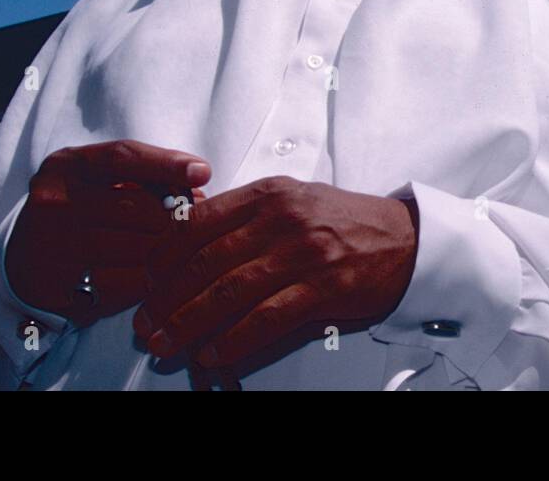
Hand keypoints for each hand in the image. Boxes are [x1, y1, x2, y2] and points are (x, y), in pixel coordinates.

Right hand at [5, 140, 210, 324]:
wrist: (21, 266)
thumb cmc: (75, 213)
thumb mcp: (95, 182)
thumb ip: (141, 177)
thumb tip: (197, 186)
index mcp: (66, 166)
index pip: (122, 156)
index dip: (166, 163)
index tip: (203, 171)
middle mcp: (55, 201)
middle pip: (136, 205)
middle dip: (175, 216)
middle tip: (198, 223)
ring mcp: (54, 245)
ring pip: (135, 247)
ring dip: (170, 250)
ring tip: (185, 250)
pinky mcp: (61, 285)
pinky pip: (124, 283)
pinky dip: (151, 280)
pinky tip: (162, 277)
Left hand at [134, 176, 418, 368]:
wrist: (404, 237)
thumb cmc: (341, 222)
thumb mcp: (291, 200)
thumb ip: (244, 216)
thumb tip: (186, 242)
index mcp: (268, 194)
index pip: (197, 222)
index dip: (162, 256)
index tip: (144, 282)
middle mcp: (282, 218)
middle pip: (206, 261)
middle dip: (167, 298)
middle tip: (145, 323)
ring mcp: (304, 252)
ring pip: (230, 291)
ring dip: (190, 323)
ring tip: (167, 344)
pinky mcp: (325, 286)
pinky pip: (267, 317)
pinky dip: (235, 339)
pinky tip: (214, 353)